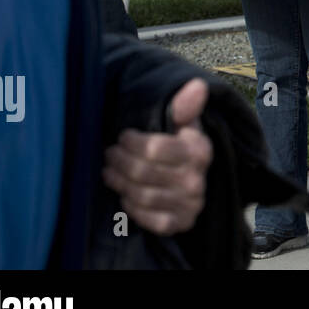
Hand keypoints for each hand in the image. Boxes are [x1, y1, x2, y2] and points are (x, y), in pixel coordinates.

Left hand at [102, 78, 212, 235]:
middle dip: (120, 161)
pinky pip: (150, 220)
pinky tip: (124, 195)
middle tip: (110, 154)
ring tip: (109, 171)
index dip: (132, 143)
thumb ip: (185, 107)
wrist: (194, 183)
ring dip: (119, 183)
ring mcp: (190, 204)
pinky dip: (132, 208)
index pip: (155, 149)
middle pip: (143, 172)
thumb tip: (197, 85)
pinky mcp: (181, 223)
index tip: (123, 137)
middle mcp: (197, 179)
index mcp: (199, 151)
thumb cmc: (181, 147)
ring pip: (141, 196)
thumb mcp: (185, 125)